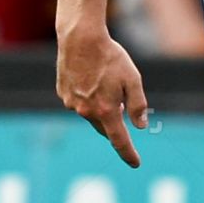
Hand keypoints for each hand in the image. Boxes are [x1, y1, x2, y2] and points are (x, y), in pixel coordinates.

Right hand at [56, 29, 149, 166]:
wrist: (80, 39)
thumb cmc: (110, 57)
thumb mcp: (133, 79)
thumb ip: (138, 105)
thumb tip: (140, 126)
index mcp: (106, 111)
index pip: (119, 140)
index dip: (128, 154)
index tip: (136, 163)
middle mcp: (87, 112)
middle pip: (105, 128)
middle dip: (114, 124)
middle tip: (122, 105)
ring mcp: (72, 104)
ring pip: (91, 115)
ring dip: (101, 109)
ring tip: (106, 85)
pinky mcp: (63, 94)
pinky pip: (79, 103)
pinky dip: (88, 98)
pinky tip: (92, 79)